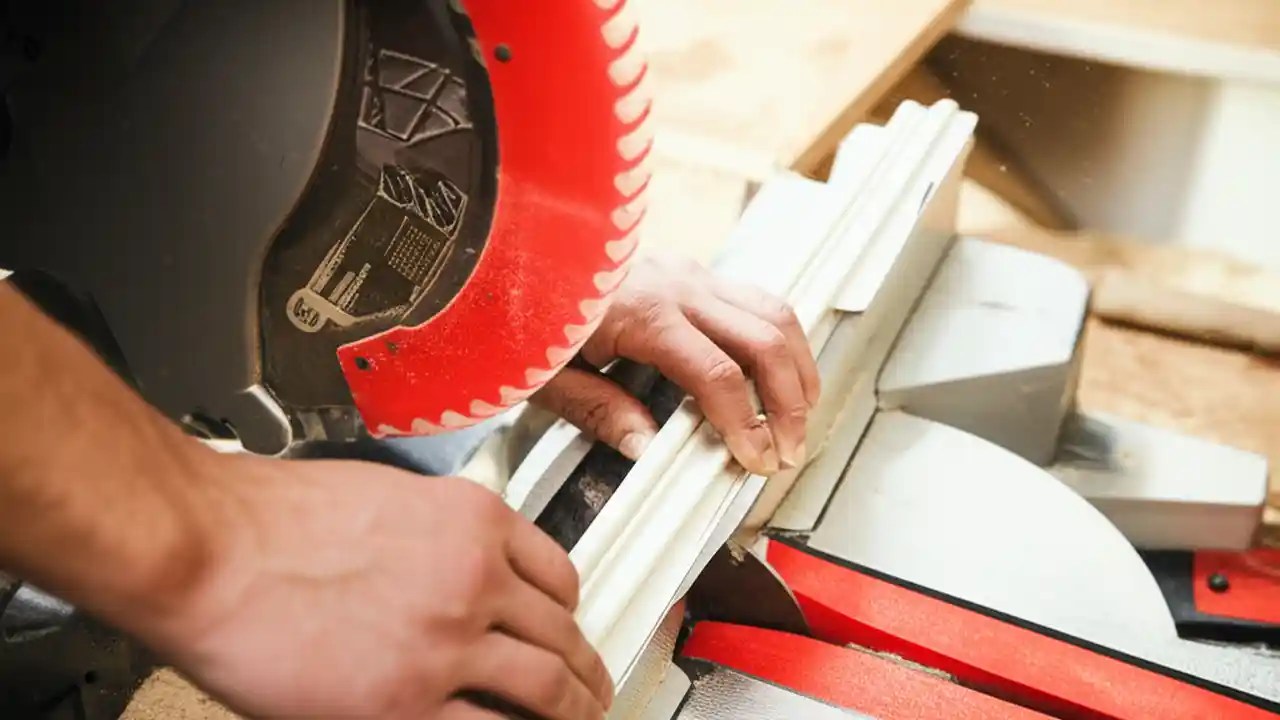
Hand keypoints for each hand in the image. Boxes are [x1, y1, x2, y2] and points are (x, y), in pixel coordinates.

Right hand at [141, 454, 611, 719]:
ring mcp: (447, 642)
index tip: (569, 627)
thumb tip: (461, 565)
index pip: (559, 573)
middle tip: (591, 687)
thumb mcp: (387, 497)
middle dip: (583, 669)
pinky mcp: (406, 703)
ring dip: (571, 710)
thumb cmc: (271, 516)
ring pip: (545, 687)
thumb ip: (438, 533)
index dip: (570, 612)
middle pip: (562, 633)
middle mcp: (474, 577)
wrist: (210, 547)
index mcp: (472, 521)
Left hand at [532, 254, 819, 474]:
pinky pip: (755, 301)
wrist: (519, 253)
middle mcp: (677, 286)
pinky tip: (781, 377)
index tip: (756, 460)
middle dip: (787, 401)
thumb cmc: (528, 315)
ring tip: (800, 417)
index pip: (716, 373)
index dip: (745, 422)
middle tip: (789, 450)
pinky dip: (780, 341)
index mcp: (641, 313)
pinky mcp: (695, 272)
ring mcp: (691, 273)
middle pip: (763, 340)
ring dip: (797, 367)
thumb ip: (597, 411)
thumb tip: (648, 448)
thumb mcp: (545, 375)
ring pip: (773, 312)